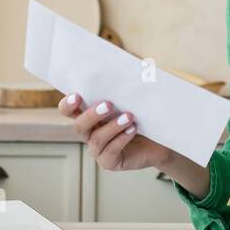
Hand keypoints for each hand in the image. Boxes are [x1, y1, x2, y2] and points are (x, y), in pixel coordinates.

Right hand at [58, 93, 172, 171]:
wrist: (161, 141)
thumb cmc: (143, 117)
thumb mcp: (133, 100)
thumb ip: (124, 87)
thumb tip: (128, 67)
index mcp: (89, 116)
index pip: (69, 110)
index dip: (68, 104)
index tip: (77, 96)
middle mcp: (90, 133)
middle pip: (79, 126)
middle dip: (92, 114)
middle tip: (108, 104)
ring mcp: (98, 150)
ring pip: (96, 139)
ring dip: (112, 126)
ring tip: (129, 116)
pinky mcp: (109, 162)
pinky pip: (110, 152)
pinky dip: (121, 139)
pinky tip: (132, 129)